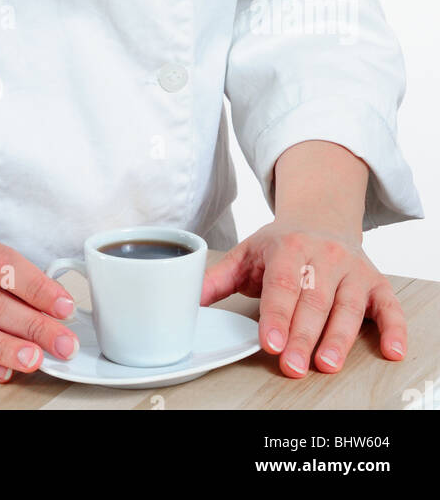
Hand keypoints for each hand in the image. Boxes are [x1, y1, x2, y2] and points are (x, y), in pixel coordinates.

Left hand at [200, 216, 407, 375]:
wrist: (321, 215)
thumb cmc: (282, 243)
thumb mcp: (247, 253)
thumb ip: (217, 279)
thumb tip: (186, 299)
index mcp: (288, 248)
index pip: (281, 284)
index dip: (276, 315)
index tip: (270, 342)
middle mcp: (323, 257)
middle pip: (313, 301)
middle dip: (303, 336)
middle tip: (293, 365)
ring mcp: (352, 270)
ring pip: (348, 306)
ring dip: (339, 337)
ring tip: (327, 363)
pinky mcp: (376, 282)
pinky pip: (388, 306)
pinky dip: (393, 329)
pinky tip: (390, 350)